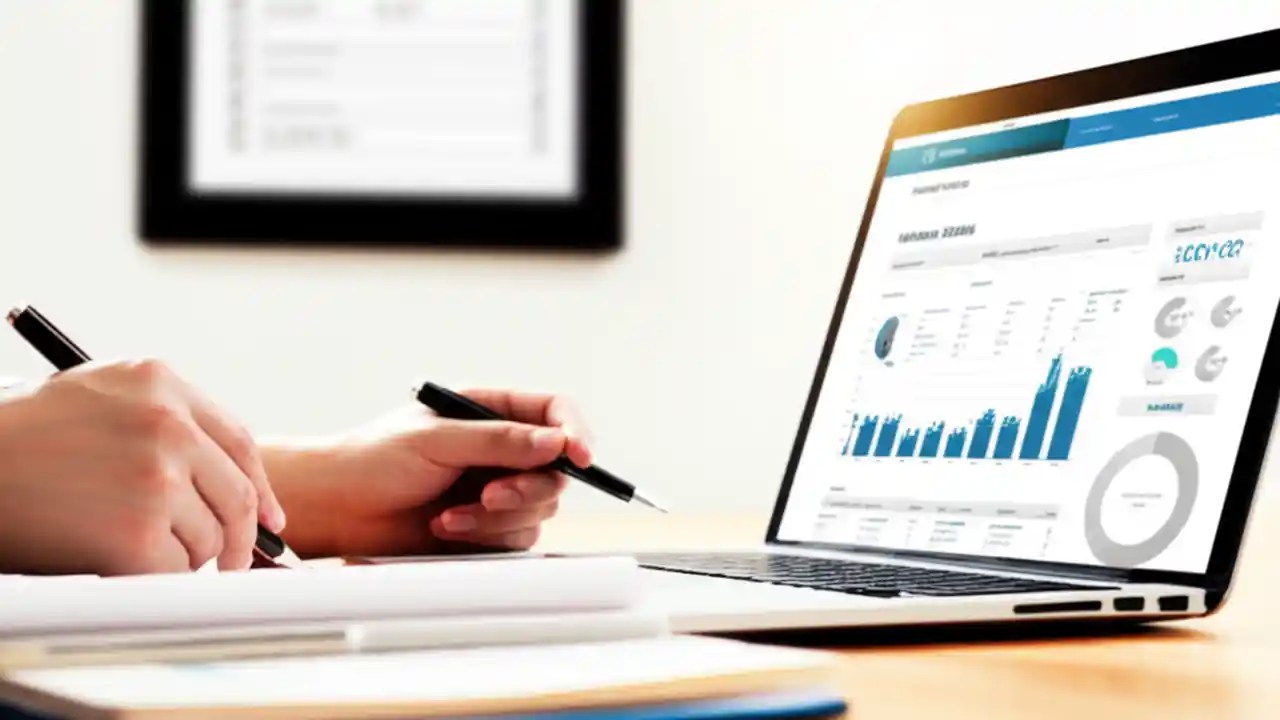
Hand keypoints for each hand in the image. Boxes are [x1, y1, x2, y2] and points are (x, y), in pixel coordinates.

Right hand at [0, 360, 285, 574]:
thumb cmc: (19, 440)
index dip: (261, 488)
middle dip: (240, 540)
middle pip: (239, 496)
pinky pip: (173, 571)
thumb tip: (224, 480)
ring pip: (210, 539)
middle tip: (233, 563)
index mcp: (160, 382)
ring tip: (126, 544)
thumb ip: (164, 421)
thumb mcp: (95, 396)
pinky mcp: (138, 531)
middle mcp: (168, 424)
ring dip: (181, 556)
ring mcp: (157, 477)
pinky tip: (108, 558)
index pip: (238, 442)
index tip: (270, 520)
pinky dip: (150, 577)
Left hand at [266, 389, 590, 557]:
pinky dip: (487, 536)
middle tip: (493, 496)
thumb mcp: (436, 440)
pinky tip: (446, 527)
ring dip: (501, 517)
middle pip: (556, 467)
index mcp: (488, 409)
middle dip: (529, 486)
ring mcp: (496, 487)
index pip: (554, 411)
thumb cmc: (373, 460)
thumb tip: (556, 442)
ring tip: (453, 514)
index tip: (580, 456)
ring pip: (540, 507)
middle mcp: (499, 448)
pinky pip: (518, 536)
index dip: (575, 432)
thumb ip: (498, 440)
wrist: (338, 509)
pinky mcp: (489, 527)